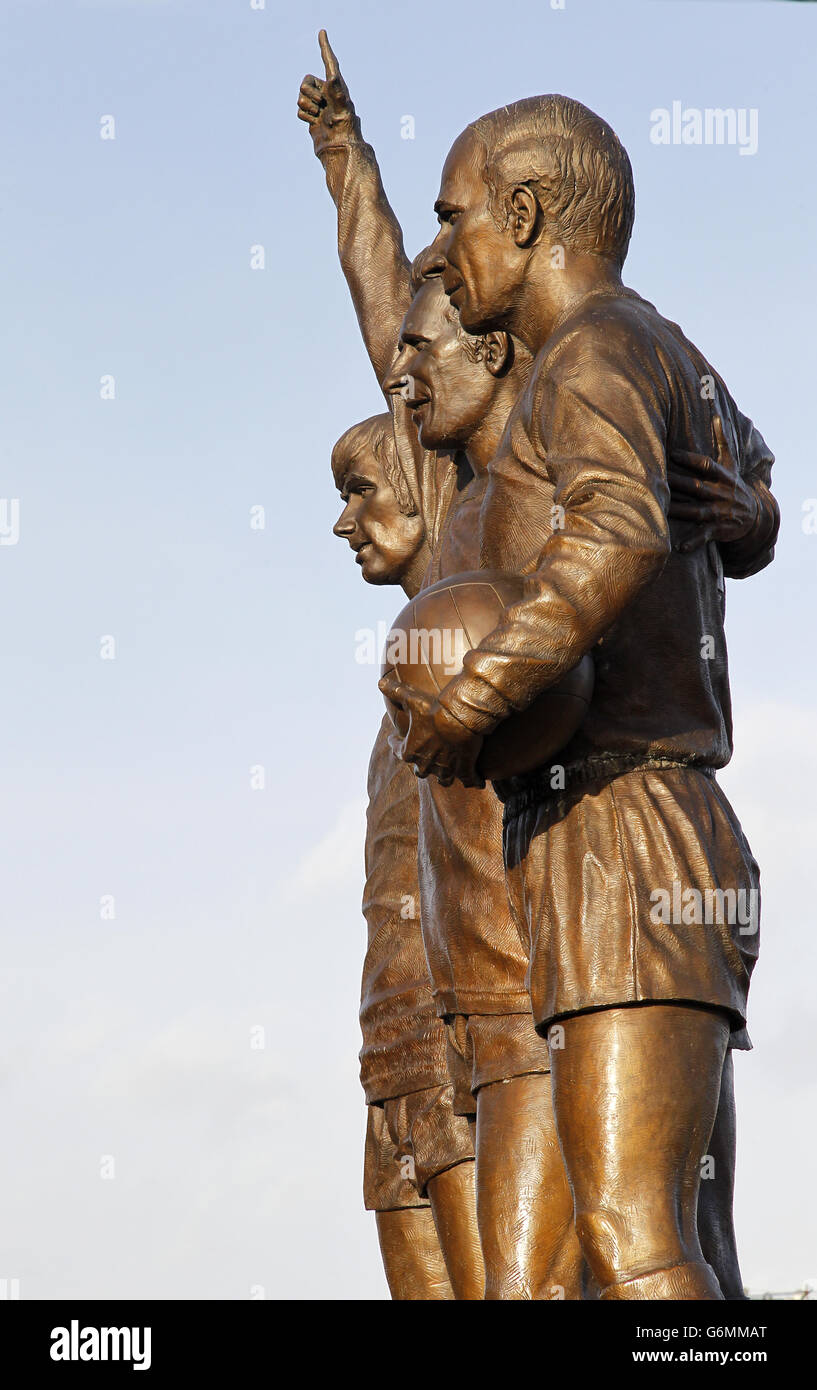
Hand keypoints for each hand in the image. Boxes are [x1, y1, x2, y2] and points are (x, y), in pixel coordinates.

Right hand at [297, 30, 358, 154]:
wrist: (339, 147)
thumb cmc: (345, 126)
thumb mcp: (342, 106)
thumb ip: (337, 90)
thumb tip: (333, 77)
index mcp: (336, 85)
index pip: (329, 61)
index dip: (325, 47)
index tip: (323, 33)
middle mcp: (326, 91)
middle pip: (305, 81)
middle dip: (309, 93)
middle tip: (321, 105)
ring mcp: (318, 103)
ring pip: (300, 96)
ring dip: (308, 107)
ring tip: (320, 116)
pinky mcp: (311, 115)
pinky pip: (299, 110)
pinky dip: (305, 117)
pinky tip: (315, 123)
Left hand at [379, 670, 485, 788]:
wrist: (461, 718)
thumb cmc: (435, 710)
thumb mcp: (412, 699)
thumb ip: (395, 692)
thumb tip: (380, 682)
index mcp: (410, 751)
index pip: (397, 750)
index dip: (395, 744)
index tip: (393, 739)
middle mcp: (425, 764)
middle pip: (419, 770)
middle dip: (420, 763)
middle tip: (422, 756)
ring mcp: (445, 770)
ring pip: (443, 779)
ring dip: (444, 775)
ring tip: (446, 772)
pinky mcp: (464, 770)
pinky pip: (469, 780)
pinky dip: (473, 781)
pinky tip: (478, 783)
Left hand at [668, 415, 758, 552]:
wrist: (755, 517)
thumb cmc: (734, 487)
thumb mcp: (732, 465)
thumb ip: (723, 442)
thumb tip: (718, 417)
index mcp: (723, 477)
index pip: (706, 465)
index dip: (690, 459)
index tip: (671, 453)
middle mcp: (721, 493)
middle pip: (697, 487)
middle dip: (677, 483)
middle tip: (655, 478)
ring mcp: (721, 512)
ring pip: (697, 511)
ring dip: (679, 511)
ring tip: (661, 509)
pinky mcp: (719, 530)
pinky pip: (705, 536)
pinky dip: (694, 542)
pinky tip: (680, 547)